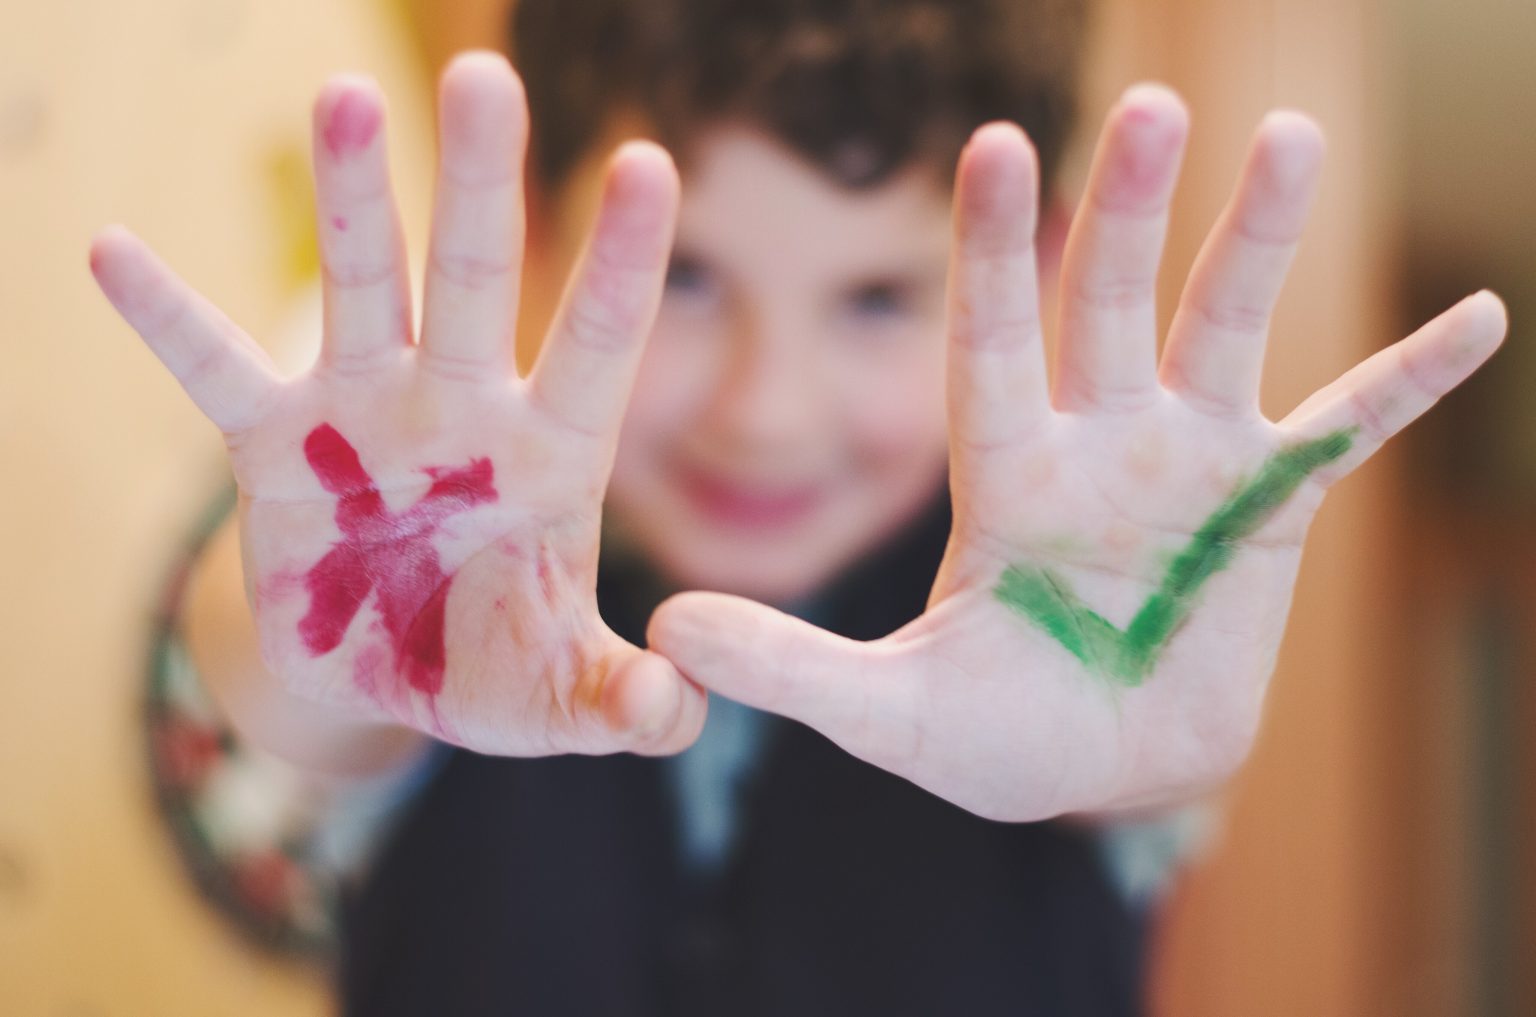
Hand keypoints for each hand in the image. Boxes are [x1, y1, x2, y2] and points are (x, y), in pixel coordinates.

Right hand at [91, 53, 704, 755]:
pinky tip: (114, 250)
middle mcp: (463, 405)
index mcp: (552, 453)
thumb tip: (669, 713)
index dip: (624, 261)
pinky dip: (168, 318)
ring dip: (350, 198)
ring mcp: (367, 411)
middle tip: (483, 77)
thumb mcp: (558, 701)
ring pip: (362, 285)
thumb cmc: (488, 667)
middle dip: (481, 182)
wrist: (378, 673)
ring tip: (338, 95)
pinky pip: (216, 369)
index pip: (598, 342)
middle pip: (478, 276)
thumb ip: (621, 704)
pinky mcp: (275, 442)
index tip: (649, 161)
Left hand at [649, 85, 1506, 820]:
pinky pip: (1352, 430)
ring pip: (1224, 329)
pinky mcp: (1271, 507)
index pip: (994, 343)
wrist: (1100, 770)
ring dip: (1257, 242)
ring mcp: (1189, 464)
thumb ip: (790, 668)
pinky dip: (1409, 383)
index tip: (996, 143)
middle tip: (1147, 107)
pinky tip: (1481, 318)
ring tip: (1289, 137)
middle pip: (1109, 307)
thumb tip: (667, 628)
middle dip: (1127, 214)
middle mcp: (1097, 440)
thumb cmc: (994, 742)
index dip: (997, 254)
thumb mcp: (890, 713)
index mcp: (1004, 474)